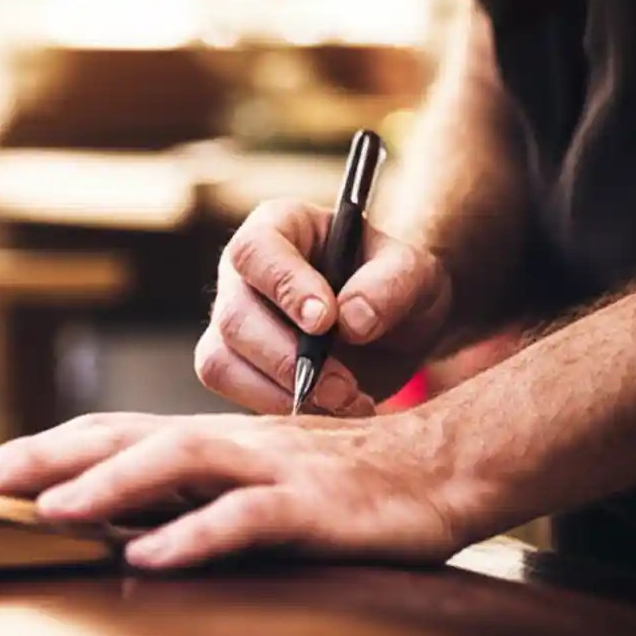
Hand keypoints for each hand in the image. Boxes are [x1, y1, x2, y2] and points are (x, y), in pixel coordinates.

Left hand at [0, 412, 470, 569]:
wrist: (439, 466)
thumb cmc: (339, 482)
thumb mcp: (253, 479)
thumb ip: (191, 491)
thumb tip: (115, 518)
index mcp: (208, 439)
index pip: (111, 432)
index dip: (45, 448)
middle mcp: (229, 442)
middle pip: (125, 435)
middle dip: (47, 457)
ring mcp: (270, 467)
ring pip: (178, 462)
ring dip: (109, 484)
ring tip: (48, 510)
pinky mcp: (311, 504)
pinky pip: (246, 517)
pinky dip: (194, 534)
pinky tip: (149, 555)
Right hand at [198, 199, 451, 414]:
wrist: (393, 332)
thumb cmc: (394, 286)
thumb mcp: (414, 272)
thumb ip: (391, 284)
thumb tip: (353, 320)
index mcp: (280, 226)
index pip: (257, 249)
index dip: (285, 286)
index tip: (325, 321)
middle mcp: (243, 272)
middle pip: (235, 315)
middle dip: (289, 359)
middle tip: (343, 385)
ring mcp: (230, 320)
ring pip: (221, 360)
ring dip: (280, 391)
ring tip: (342, 399)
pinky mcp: (232, 365)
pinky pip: (232, 390)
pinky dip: (278, 408)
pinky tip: (327, 409)